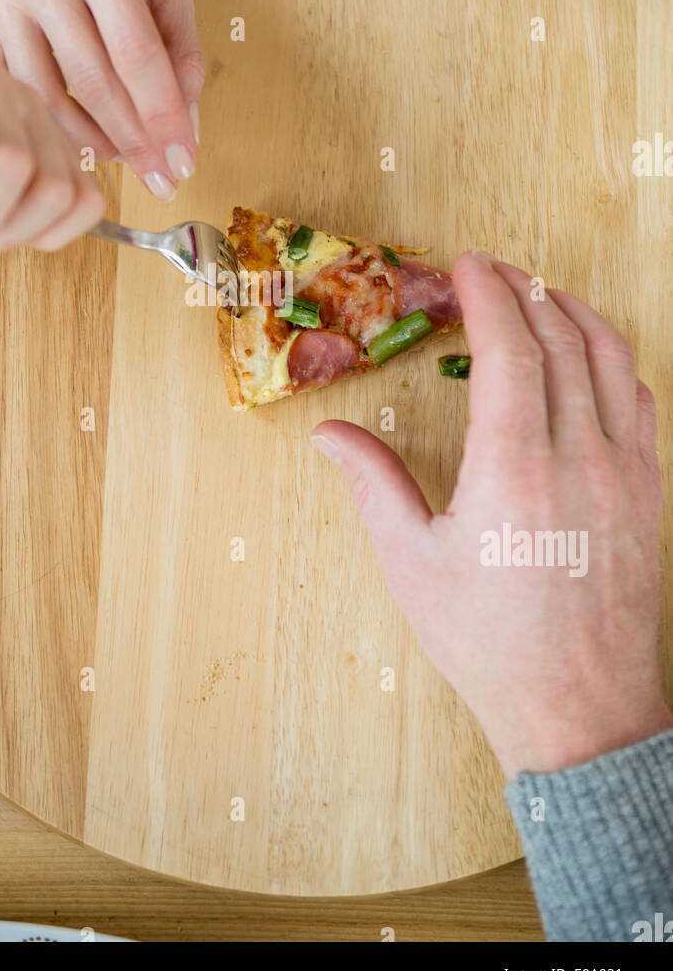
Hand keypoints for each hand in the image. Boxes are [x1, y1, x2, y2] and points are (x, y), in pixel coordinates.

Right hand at [0, 0, 204, 200]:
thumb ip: (181, 44)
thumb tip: (186, 118)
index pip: (138, 54)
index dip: (163, 115)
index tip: (184, 160)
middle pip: (93, 81)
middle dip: (134, 140)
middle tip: (161, 178)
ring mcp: (4, 1)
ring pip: (47, 95)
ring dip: (91, 141)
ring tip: (124, 161)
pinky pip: (14, 92)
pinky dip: (49, 127)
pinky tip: (79, 143)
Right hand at [312, 252, 671, 777]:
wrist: (579, 708)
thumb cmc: (491, 643)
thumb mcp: (413, 564)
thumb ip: (374, 484)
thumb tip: (329, 435)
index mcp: (514, 468)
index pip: (510, 347)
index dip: (488, 293)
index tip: (468, 263)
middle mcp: (579, 457)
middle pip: (560, 340)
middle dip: (525, 290)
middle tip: (494, 271)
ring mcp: (625, 473)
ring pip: (611, 359)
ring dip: (575, 314)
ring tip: (543, 294)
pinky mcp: (649, 492)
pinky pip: (640, 401)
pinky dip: (614, 361)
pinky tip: (593, 359)